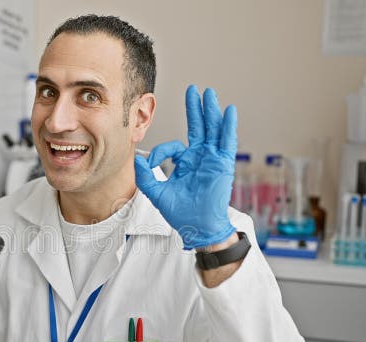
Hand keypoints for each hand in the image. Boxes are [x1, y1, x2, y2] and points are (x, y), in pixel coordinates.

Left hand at [134, 85, 236, 248]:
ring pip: (212, 130)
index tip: (152, 162)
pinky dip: (228, 126)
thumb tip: (136, 159)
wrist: (198, 227)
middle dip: (195, 108)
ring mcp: (213, 159)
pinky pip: (227, 142)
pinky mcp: (223, 164)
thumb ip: (145, 177)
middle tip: (193, 90)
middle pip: (199, 127)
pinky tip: (229, 111)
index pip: (174, 146)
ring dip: (210, 111)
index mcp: (186, 162)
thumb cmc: (180, 213)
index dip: (161, 151)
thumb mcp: (157, 193)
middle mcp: (200, 157)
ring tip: (209, 93)